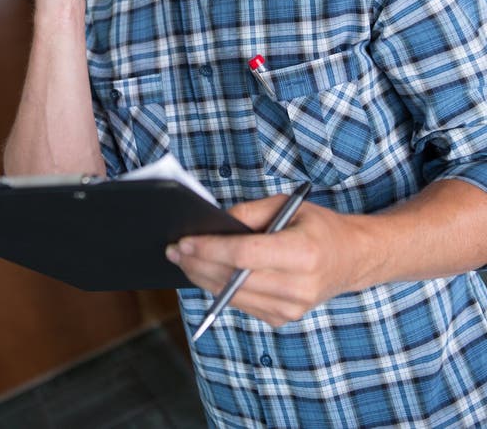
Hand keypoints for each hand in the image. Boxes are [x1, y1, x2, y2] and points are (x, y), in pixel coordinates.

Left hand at [166, 195, 367, 326]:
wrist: (351, 258)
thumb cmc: (317, 225)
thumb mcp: (286, 205)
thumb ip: (248, 212)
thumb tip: (211, 224)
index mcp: (303, 254)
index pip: (244, 256)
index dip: (210, 249)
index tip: (183, 241)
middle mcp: (299, 287)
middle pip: (233, 279)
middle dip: (197, 264)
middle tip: (172, 250)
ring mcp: (291, 309)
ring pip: (232, 296)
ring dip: (202, 278)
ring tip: (182, 260)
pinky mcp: (283, 319)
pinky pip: (241, 304)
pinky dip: (219, 288)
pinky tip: (204, 273)